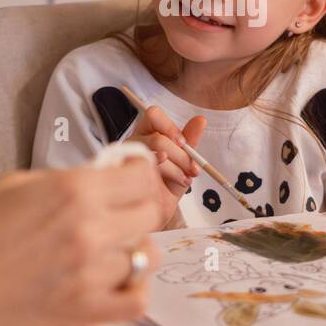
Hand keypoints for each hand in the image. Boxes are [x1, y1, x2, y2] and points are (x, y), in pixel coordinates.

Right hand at [0, 161, 165, 325]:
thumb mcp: (14, 185)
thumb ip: (65, 181)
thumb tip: (98, 180)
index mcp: (73, 190)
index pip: (142, 176)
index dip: (137, 175)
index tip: (128, 179)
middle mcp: (90, 229)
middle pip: (151, 213)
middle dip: (136, 209)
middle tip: (116, 214)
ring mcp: (91, 273)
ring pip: (147, 257)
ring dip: (133, 250)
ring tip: (109, 251)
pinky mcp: (84, 312)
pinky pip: (137, 301)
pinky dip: (134, 291)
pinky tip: (113, 283)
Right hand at [127, 105, 206, 226]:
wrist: (158, 211)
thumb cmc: (167, 184)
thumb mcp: (183, 161)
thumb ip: (190, 140)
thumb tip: (201, 120)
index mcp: (147, 132)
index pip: (153, 114)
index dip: (170, 127)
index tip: (184, 144)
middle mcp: (134, 142)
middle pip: (158, 138)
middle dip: (181, 155)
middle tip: (191, 169)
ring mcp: (127, 157)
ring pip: (155, 153)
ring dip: (176, 168)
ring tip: (183, 179)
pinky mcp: (124, 173)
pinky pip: (146, 169)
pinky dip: (165, 175)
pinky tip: (169, 183)